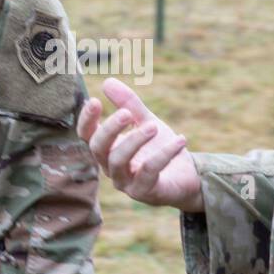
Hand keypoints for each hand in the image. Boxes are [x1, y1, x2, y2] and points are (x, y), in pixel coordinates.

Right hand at [77, 77, 202, 211]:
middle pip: (98, 148)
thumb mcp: (146, 121)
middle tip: (127, 113)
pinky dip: (164, 154)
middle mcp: (111, 167)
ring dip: (135, 140)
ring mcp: (126, 182)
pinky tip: (180, 140)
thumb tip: (108, 81)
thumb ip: (128, 104)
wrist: (187, 177)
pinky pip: (149, 171)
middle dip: (110, 129)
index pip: (86, 135)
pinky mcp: (145, 192)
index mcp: (107, 149)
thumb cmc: (159, 148)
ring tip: (154, 126)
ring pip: (119, 161)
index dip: (86, 119)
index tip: (95, 101)